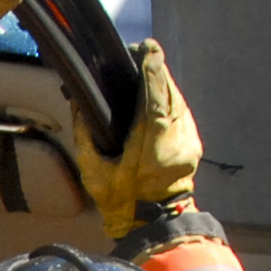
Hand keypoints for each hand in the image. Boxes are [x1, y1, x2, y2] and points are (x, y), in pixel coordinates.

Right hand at [71, 39, 200, 240]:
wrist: (154, 222)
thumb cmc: (122, 201)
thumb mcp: (94, 172)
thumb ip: (85, 136)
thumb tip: (77, 105)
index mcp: (151, 139)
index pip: (156, 91)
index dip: (152, 66)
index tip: (146, 48)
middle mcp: (175, 133)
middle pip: (169, 89)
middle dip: (155, 70)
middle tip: (139, 56)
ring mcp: (188, 137)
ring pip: (178, 98)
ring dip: (163, 85)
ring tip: (145, 74)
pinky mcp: (192, 141)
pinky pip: (181, 112)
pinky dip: (168, 102)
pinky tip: (154, 101)